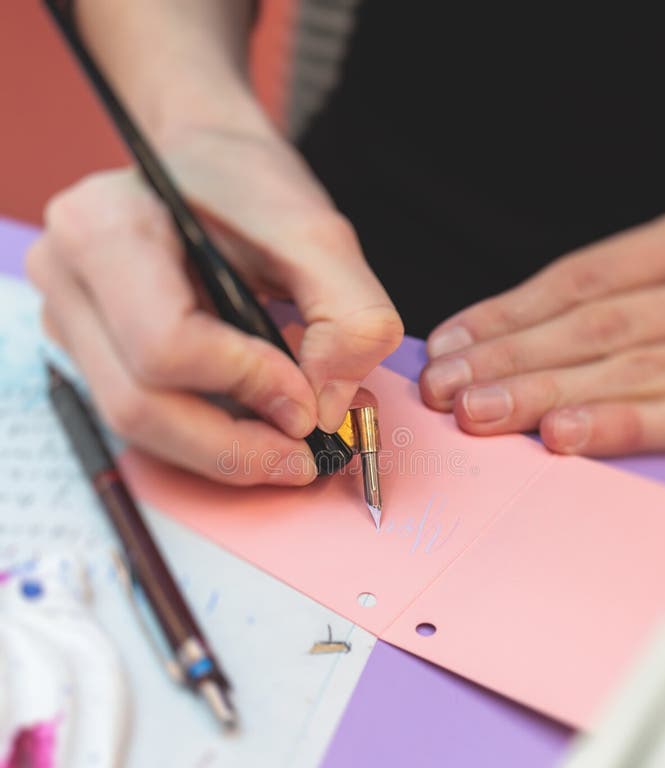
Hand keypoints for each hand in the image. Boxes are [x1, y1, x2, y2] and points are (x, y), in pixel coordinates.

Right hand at [27, 125, 402, 484]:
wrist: (202, 162)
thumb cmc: (248, 185)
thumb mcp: (319, 232)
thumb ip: (347, 315)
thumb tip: (326, 409)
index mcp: (105, 229)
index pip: (165, 344)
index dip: (246, 385)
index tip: (307, 402)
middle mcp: (66, 278)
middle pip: (138, 405)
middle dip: (230, 449)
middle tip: (301, 459)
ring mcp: (67, 318)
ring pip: (132, 425)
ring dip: (216, 453)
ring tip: (282, 450)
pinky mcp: (85, 348)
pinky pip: (138, 416)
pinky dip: (198, 438)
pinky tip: (248, 428)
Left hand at [420, 202, 664, 455]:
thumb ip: (631, 289)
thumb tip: (517, 336)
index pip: (583, 280)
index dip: (507, 315)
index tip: (445, 344)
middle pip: (591, 325)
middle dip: (508, 357)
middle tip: (441, 386)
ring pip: (623, 367)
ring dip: (540, 391)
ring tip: (474, 411)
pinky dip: (614, 424)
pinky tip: (559, 435)